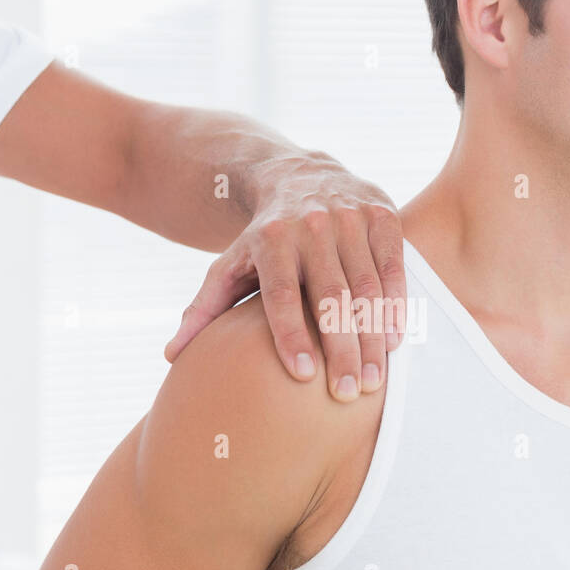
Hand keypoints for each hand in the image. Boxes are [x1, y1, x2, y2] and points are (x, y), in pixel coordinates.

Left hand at [164, 150, 406, 401]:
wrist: (300, 176)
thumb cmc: (262, 240)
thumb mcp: (230, 266)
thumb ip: (204, 310)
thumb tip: (172, 357)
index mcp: (270, 240)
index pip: (281, 295)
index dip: (291, 335)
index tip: (302, 377)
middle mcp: (310, 226)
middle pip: (329, 296)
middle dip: (341, 349)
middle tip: (345, 393)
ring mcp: (349, 218)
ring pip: (365, 286)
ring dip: (373, 337)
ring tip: (373, 380)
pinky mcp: (381, 215)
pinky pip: (393, 266)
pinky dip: (397, 304)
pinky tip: (395, 342)